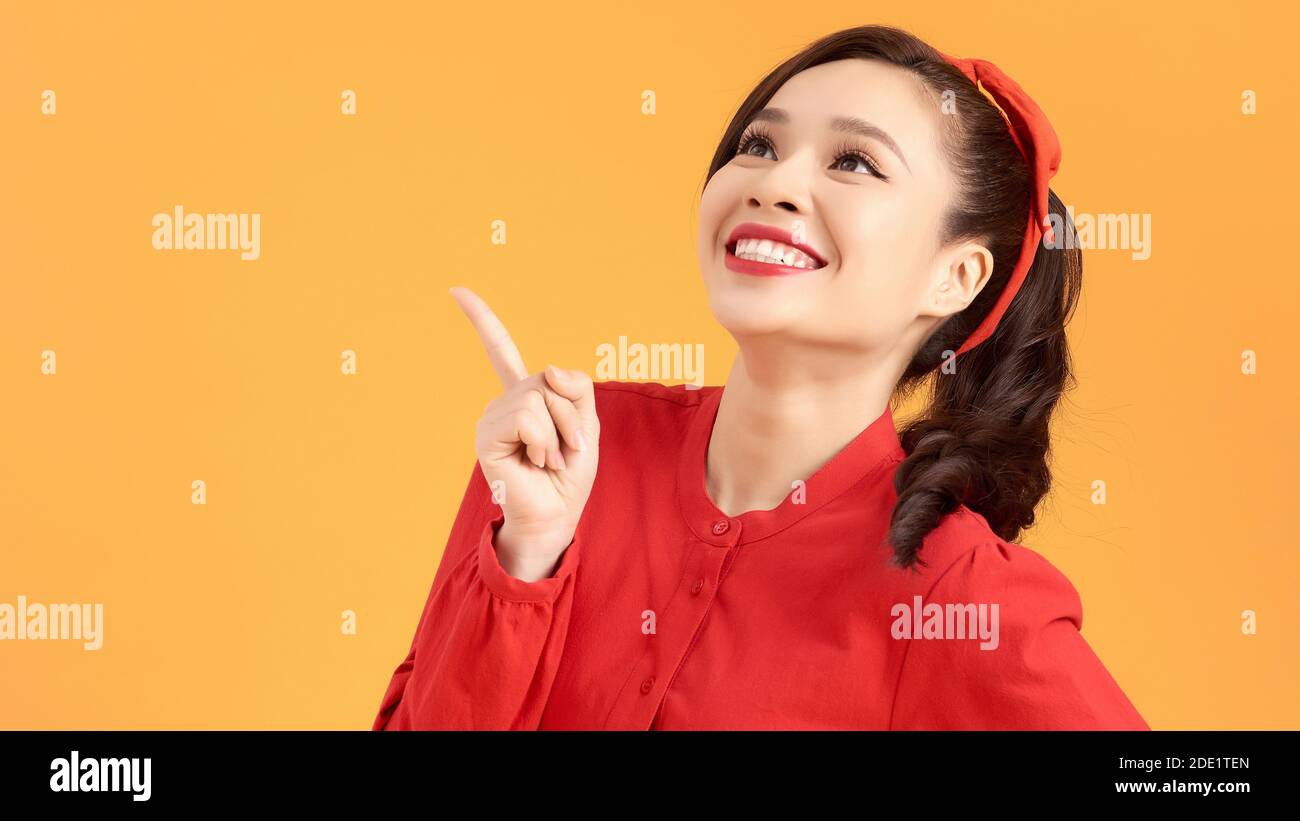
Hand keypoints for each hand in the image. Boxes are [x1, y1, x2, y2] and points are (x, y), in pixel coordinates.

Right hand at [450, 286, 599, 580]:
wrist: (555, 515)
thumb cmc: (568, 475)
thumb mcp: (586, 424)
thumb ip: (575, 388)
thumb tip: (546, 368)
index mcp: (523, 397)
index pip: (499, 350)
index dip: (481, 320)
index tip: (456, 290)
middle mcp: (502, 403)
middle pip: (547, 380)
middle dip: (571, 416)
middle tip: (565, 450)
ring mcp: (491, 418)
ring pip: (539, 397)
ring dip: (560, 433)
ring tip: (549, 459)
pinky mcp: (485, 437)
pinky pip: (529, 418)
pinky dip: (545, 442)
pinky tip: (535, 463)